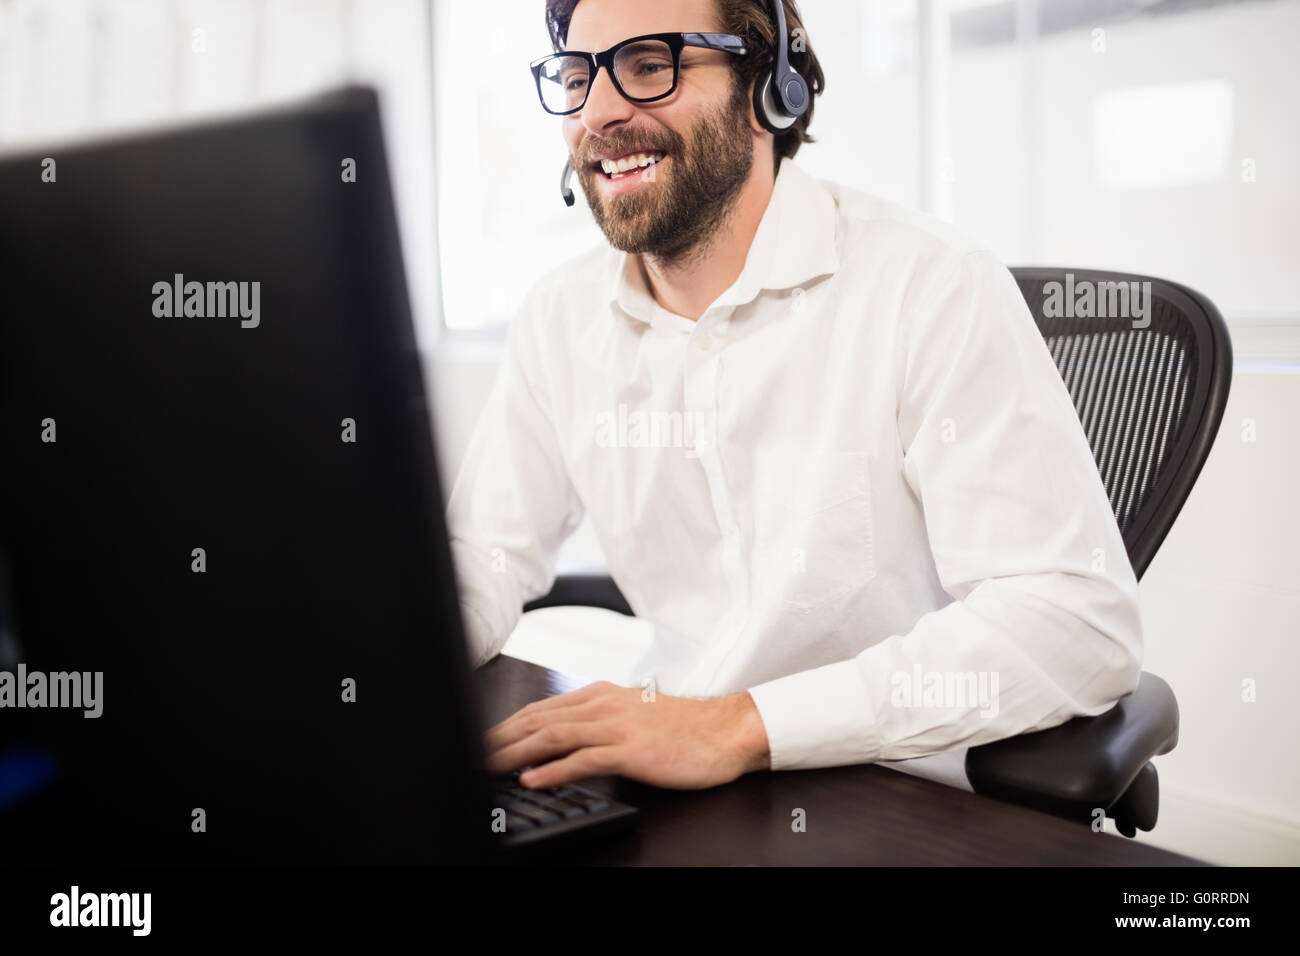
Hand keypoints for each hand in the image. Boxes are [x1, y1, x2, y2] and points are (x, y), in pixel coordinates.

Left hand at [484, 680, 770, 789]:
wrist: (726, 731)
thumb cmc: (684, 729)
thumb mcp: (633, 716)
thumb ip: (599, 723)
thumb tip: (564, 742)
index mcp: (602, 695)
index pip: (541, 708)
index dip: (507, 725)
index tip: (483, 740)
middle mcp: (604, 705)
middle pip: (538, 719)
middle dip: (500, 738)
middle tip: (471, 754)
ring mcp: (617, 726)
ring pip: (553, 735)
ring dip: (515, 752)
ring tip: (488, 766)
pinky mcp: (631, 749)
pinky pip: (584, 759)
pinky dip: (554, 770)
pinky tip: (534, 780)